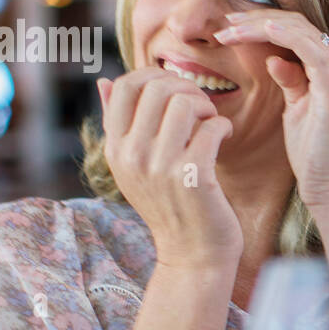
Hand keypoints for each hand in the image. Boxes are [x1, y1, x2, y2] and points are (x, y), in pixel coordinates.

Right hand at [96, 68, 241, 267]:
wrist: (192, 253)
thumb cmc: (170, 204)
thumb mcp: (134, 166)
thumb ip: (119, 124)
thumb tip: (104, 81)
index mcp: (116, 149)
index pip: (123, 86)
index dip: (155, 76)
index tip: (175, 90)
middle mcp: (132, 156)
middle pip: (157, 88)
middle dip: (186, 89)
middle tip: (200, 108)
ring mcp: (161, 167)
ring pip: (184, 103)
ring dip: (206, 106)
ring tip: (210, 122)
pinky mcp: (193, 177)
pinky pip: (212, 127)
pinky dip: (223, 125)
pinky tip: (224, 136)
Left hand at [216, 10, 328, 213]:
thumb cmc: (313, 153)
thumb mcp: (296, 109)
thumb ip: (289, 81)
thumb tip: (273, 59)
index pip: (296, 31)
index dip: (263, 24)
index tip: (230, 27)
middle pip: (297, 24)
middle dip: (257, 20)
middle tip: (225, 22)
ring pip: (300, 31)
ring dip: (261, 26)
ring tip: (229, 30)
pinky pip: (310, 50)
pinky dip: (285, 36)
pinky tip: (260, 31)